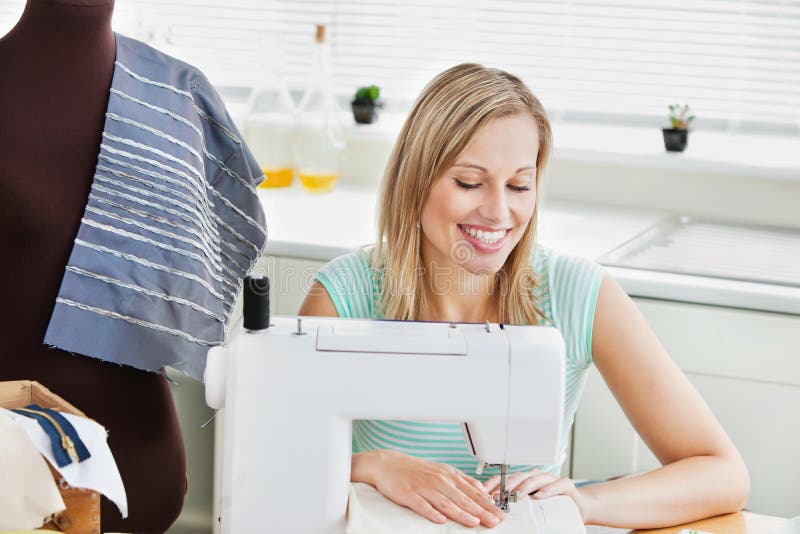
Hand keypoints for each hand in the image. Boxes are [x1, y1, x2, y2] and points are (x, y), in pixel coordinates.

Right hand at [352, 450, 504, 527]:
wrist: (388, 464)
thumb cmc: (417, 470)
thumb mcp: (442, 471)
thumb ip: (462, 481)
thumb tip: (483, 491)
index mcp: (448, 475)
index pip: (472, 491)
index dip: (487, 503)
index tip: (500, 513)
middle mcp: (439, 480)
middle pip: (463, 498)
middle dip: (481, 511)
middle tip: (494, 521)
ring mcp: (424, 487)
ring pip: (446, 502)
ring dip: (461, 513)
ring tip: (475, 522)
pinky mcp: (408, 494)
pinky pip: (422, 505)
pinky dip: (432, 512)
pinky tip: (441, 520)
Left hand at [483, 469, 588, 519]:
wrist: (578, 507)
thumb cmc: (551, 505)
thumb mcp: (530, 504)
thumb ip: (515, 502)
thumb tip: (492, 508)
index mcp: (525, 480)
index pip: (506, 478)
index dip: (494, 483)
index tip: (483, 491)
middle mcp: (537, 477)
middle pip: (518, 477)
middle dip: (506, 485)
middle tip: (497, 495)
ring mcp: (551, 479)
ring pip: (535, 479)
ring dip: (524, 487)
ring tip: (515, 496)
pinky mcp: (566, 484)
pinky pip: (557, 484)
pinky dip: (547, 490)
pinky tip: (539, 496)